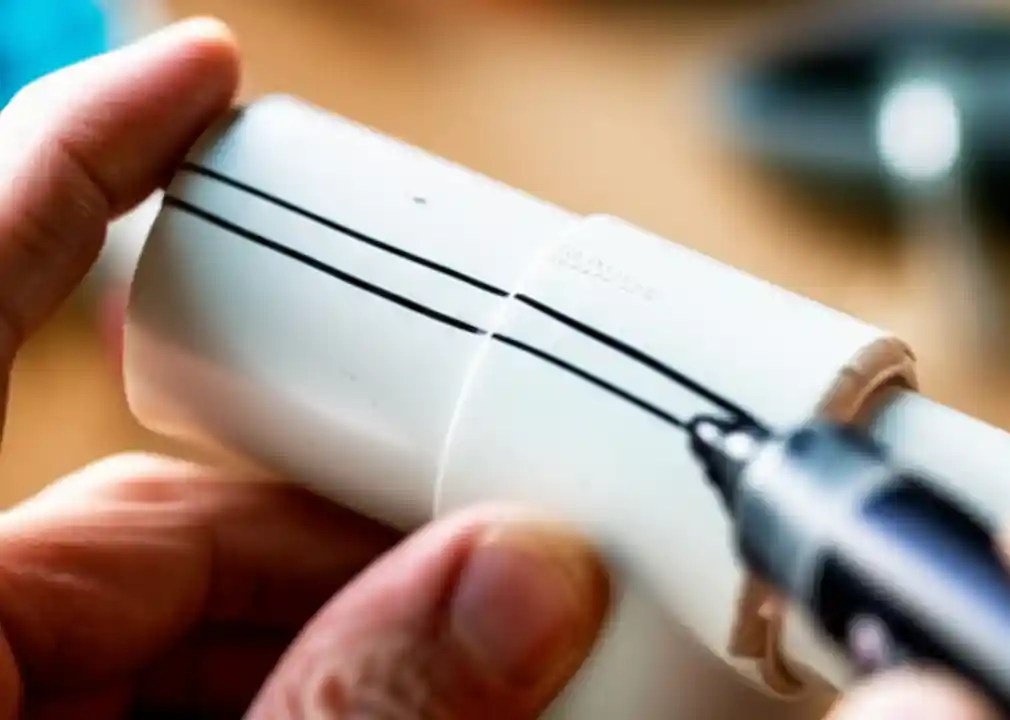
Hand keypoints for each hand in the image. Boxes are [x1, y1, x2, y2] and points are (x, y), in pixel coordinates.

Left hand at [0, 19, 608, 718]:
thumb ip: (345, 707)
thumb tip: (524, 580)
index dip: (83, 155)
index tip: (208, 73)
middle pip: (166, 499)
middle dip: (353, 503)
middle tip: (513, 527)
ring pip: (195, 596)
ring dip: (361, 611)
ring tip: (505, 633)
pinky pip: (177, 672)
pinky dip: (308, 668)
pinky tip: (424, 691)